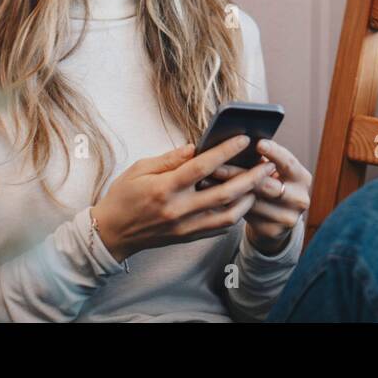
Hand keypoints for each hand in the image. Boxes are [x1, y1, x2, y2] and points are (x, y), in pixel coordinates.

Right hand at [90, 135, 275, 261]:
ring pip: (227, 215)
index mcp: (164, 188)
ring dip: (249, 199)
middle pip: (224, 194)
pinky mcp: (188, 237)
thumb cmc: (123, 197)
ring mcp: (185, 227)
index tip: (243, 139)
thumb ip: (170, 158)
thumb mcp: (140, 169)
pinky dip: (234, 214)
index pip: (201, 167)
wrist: (111, 234)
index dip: (225, 152)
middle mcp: (178, 210)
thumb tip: (195, 146)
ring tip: (261, 183)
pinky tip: (244, 201)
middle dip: (250, 178)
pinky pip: (219, 228)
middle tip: (267, 165)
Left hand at [210, 138, 310, 256]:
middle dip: (240, 173)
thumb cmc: (271, 182)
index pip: (289, 163)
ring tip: (206, 180)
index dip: (274, 153)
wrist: (277, 217)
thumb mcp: (275, 171)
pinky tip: (212, 197)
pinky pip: (247, 216)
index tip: (258, 143)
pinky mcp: (273, 231)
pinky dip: (229, 205)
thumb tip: (238, 144)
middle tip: (217, 165)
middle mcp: (300, 199)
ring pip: (253, 202)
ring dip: (228, 190)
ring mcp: (287, 218)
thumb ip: (263, 159)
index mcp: (302, 178)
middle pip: (267, 185)